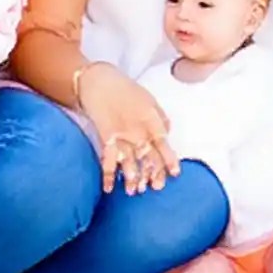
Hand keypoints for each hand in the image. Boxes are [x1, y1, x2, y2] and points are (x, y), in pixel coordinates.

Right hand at [76, 62, 179, 194]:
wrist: (97, 81)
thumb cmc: (125, 89)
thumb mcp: (149, 99)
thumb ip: (160, 117)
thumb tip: (167, 133)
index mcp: (150, 119)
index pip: (163, 143)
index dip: (169, 159)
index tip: (175, 173)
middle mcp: (137, 129)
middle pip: (147, 156)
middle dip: (152, 173)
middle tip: (155, 187)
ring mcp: (120, 135)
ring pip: (129, 161)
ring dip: (132, 178)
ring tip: (134, 191)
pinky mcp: (105, 138)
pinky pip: (107, 160)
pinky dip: (107, 175)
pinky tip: (109, 188)